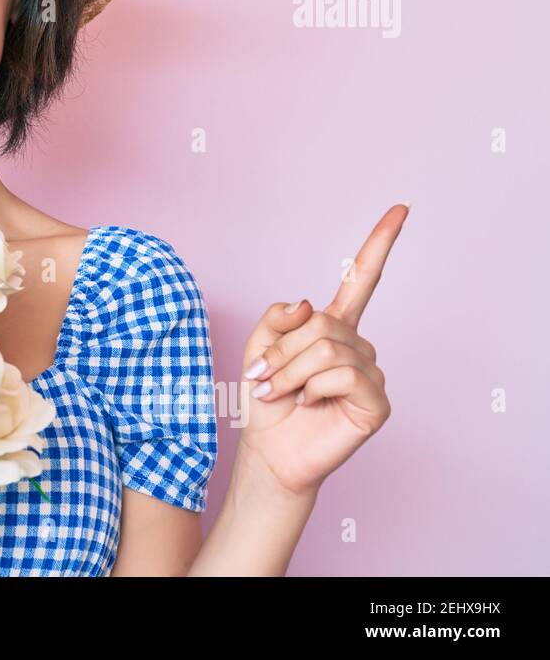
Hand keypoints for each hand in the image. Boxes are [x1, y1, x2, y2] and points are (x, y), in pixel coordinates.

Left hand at [236, 204, 408, 498]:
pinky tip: (309, 405)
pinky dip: (311, 389)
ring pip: (326, 348)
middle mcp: (358, 345)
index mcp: (333, 325)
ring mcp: (371, 372)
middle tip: (265, 378)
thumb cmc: (267, 399)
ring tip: (281, 394)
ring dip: (290, 372)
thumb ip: (278, 317)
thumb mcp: (258, 347)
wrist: (269, 450)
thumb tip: (310, 303)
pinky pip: (340, 375)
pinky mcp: (376, 401)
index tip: (401, 208)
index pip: (361, 278)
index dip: (380, 243)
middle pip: (320, 322)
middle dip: (281, 350)